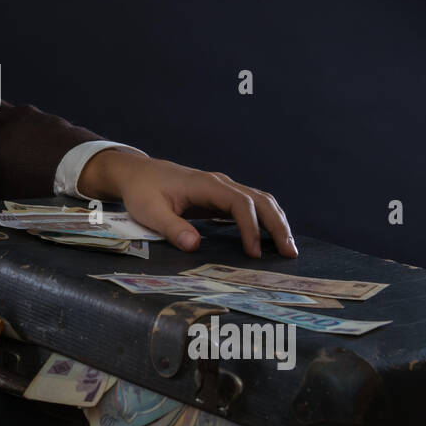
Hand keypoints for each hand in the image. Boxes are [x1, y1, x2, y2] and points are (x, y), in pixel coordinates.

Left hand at [77, 150, 296, 258]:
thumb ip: (171, 227)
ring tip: (287, 248)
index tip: (253, 253)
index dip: (250, 227)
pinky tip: (271, 238)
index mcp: (206, 185)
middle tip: (289, 252)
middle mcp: (220, 184)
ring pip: (260, 201)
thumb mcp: (149, 211)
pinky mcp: (220, 197)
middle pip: (260, 200)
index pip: (240, 203)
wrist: (136, 172)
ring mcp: (222, 189)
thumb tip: (194, 246)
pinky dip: (265, 220)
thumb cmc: (142, 190)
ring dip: (276, 222)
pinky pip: (251, 206)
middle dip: (277, 225)